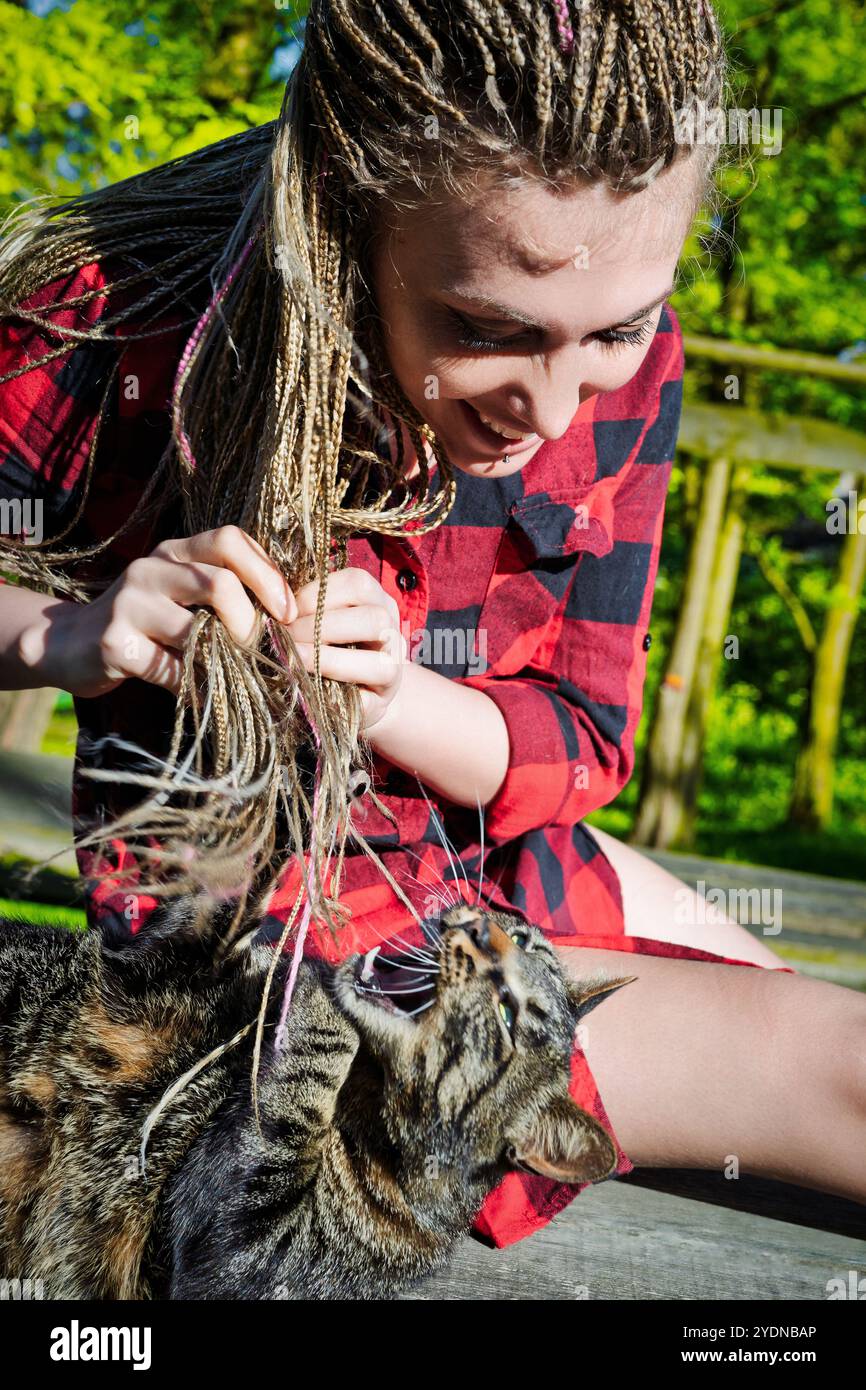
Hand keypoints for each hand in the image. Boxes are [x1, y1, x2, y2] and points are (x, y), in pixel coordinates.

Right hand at [19, 525, 297, 698]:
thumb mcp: (184, 596)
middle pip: (218, 584)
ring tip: (229, 675)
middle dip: (249, 625)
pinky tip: (198, 691)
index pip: (230, 540)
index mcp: (176, 551)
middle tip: (258, 652)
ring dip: (223, 661)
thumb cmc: (147, 624)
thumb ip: (226, 594)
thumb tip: (287, 618)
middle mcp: (151, 568)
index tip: (287, 614)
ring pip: (196, 631)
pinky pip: (172, 669)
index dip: (267, 575)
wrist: (72, 645)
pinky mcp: (116, 643)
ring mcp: (129, 603)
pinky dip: (194, 686)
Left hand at [286, 567, 405, 730]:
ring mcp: (393, 672)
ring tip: (293, 657)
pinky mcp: (379, 704)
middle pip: (374, 619)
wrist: (352, 690)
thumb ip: (309, 606)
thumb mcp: (322, 617)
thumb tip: (274, 601)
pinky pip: (363, 702)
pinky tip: (306, 687)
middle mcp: (393, 633)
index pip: (360, 584)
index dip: (319, 593)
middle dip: (321, 626)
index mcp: (378, 602)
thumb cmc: (328, 644)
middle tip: (286, 635)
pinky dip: (331, 695)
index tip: (287, 610)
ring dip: (327, 658)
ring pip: (378, 663)